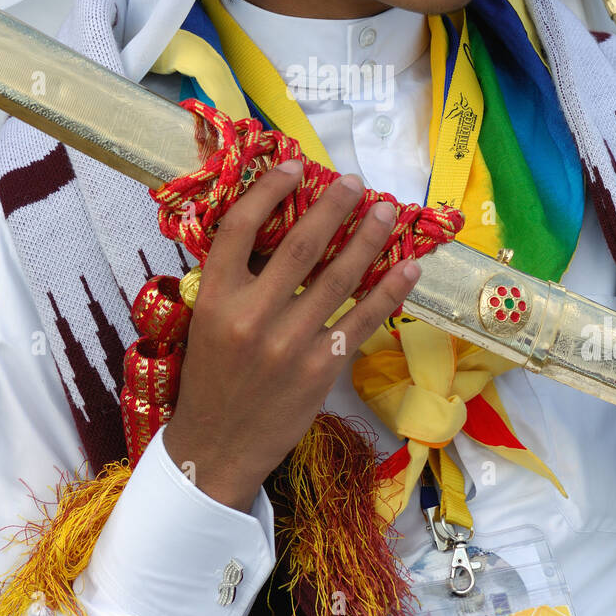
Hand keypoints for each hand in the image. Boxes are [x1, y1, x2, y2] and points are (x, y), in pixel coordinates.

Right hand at [163, 162, 420, 511]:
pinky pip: (361, 320)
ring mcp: (288, 344)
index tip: (294, 168)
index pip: (240, 228)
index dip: (269, 191)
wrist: (215, 448)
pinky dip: (389, 291)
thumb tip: (278, 228)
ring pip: (339, 278)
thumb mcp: (207, 322)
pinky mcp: (319, 370)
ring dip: (369, 239)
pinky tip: (409, 268)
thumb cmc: (211, 378)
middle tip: (354, 182)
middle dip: (332, 207)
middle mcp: (250, 316)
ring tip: (387, 212)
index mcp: (214, 298)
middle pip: (299, 245)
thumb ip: (235, 281)